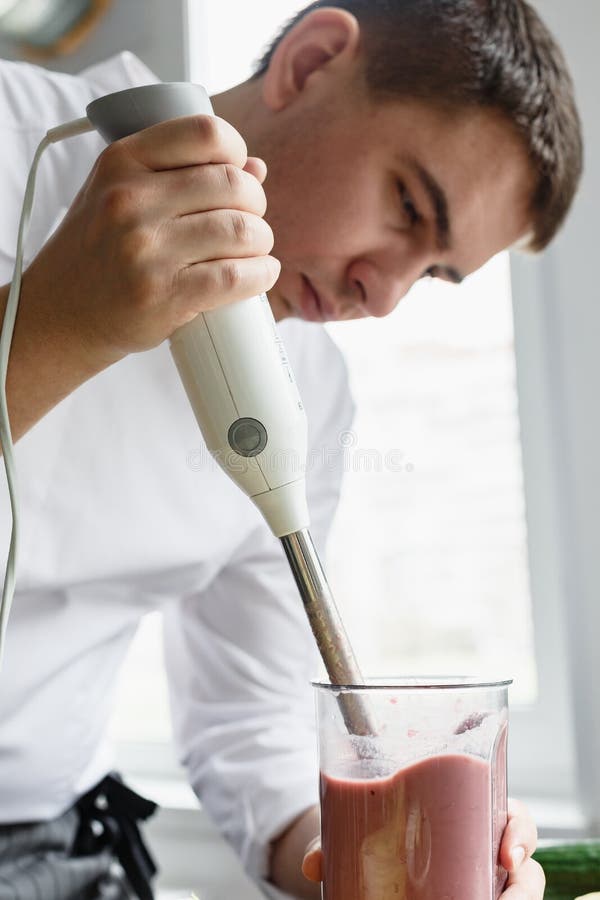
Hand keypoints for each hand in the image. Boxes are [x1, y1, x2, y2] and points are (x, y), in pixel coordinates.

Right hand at [22, 114, 279, 368]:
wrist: (62, 312)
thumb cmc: (98, 250)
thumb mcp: (119, 193)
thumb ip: (179, 173)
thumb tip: (256, 167)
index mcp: (122, 161)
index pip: (206, 133)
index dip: (236, 150)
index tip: (238, 171)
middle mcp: (131, 200)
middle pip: (232, 184)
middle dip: (255, 203)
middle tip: (250, 220)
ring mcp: (146, 249)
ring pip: (240, 230)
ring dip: (261, 241)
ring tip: (255, 249)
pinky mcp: (163, 294)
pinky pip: (234, 276)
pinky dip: (261, 274)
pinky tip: (261, 273)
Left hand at [301, 799, 545, 898]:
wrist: (357, 860)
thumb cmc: (371, 830)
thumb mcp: (355, 828)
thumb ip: (332, 843)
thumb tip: (311, 864)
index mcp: (467, 813)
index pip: (513, 816)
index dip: (520, 833)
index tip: (507, 854)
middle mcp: (482, 851)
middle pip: (526, 865)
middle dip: (526, 885)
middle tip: (506, 897)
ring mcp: (478, 882)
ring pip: (518, 894)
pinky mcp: (468, 896)